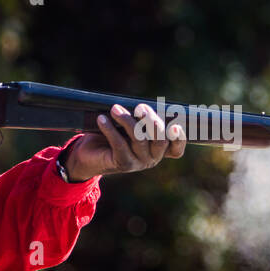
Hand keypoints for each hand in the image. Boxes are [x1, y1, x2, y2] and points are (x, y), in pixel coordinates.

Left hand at [64, 103, 187, 180]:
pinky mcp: (123, 164)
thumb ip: (140, 118)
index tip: (175, 126)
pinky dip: (110, 129)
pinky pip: (119, 144)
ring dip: (127, 120)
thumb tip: (140, 106)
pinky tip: (102, 119)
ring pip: (139, 140)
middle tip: (140, 107)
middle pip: (160, 140)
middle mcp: (153, 158)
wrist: (90, 154)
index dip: (179, 139)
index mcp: (159, 149)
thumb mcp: (130, 124)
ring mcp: (139, 163)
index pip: (176, 149)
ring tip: (114, 109)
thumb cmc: (114, 134)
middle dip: (152, 121)